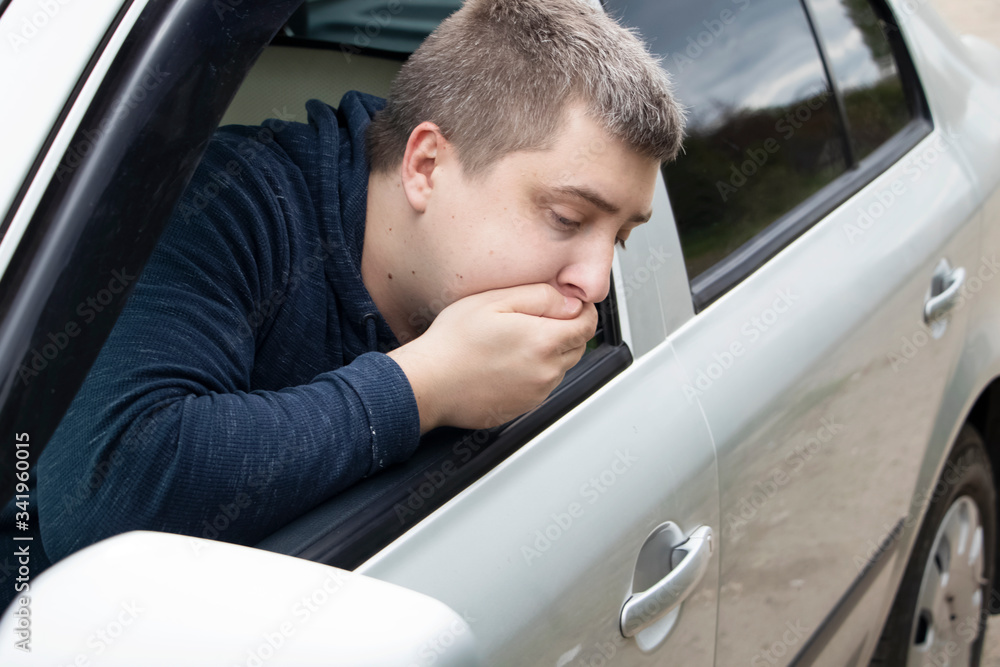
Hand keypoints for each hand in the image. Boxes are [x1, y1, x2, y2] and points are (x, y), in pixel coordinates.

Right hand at [387, 283, 597, 432]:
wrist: (428, 383)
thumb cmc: (453, 342)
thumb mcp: (495, 300)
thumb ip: (541, 297)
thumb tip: (571, 302)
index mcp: (544, 342)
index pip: (587, 324)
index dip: (582, 309)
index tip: (570, 303)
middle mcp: (546, 372)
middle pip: (578, 347)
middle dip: (567, 329)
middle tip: (537, 317)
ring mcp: (536, 393)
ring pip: (561, 367)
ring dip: (550, 351)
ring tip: (515, 340)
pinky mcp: (523, 407)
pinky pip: (542, 385)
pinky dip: (534, 371)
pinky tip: (506, 361)